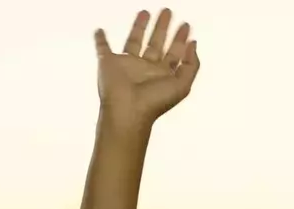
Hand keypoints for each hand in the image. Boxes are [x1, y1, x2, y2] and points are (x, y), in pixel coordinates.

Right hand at [94, 9, 199, 129]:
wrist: (127, 111)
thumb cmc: (153, 102)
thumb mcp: (182, 85)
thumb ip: (191, 64)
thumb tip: (193, 44)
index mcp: (162, 74)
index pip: (174, 52)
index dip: (180, 39)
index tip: (186, 25)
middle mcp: (146, 68)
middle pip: (156, 43)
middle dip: (162, 28)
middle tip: (168, 12)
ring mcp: (127, 65)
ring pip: (134, 41)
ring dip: (139, 27)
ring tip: (145, 12)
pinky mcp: (109, 63)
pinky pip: (103, 48)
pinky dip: (100, 40)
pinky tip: (100, 30)